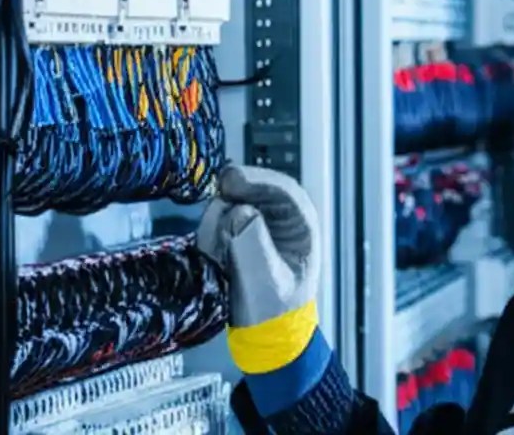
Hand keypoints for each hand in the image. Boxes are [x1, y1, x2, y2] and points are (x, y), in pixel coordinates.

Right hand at [197, 164, 320, 373]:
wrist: (263, 333)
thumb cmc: (275, 311)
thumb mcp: (266, 283)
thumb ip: (253, 247)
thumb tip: (239, 212)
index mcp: (302, 225)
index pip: (283, 189)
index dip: (256, 180)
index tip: (231, 181)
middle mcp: (281, 217)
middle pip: (252, 188)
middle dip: (232, 200)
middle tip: (216, 217)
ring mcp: (258, 222)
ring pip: (230, 202)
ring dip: (218, 223)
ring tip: (221, 255)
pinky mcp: (237, 231)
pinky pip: (217, 219)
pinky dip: (211, 233)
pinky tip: (217, 256)